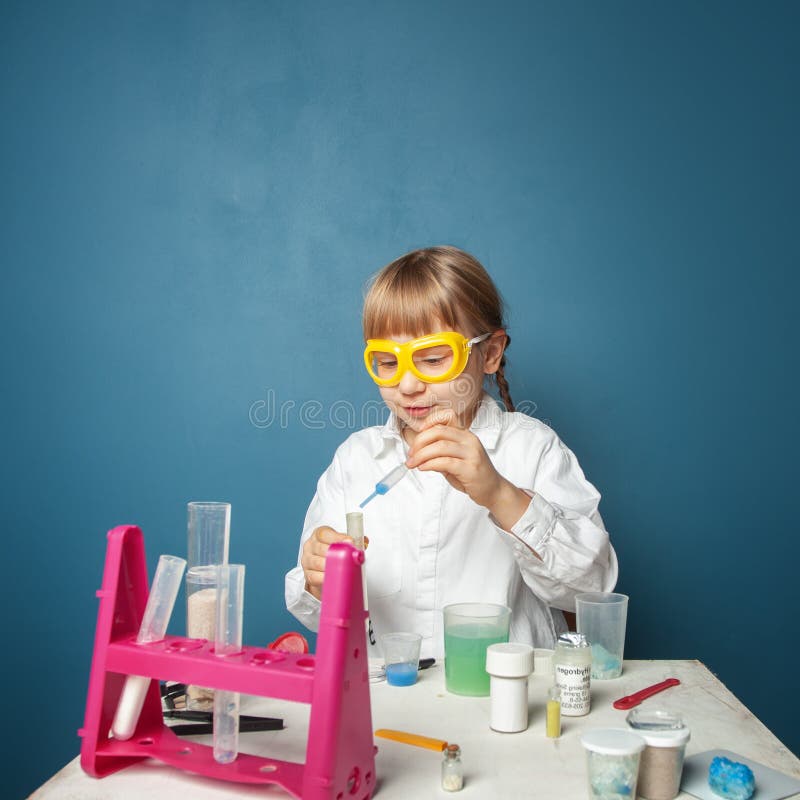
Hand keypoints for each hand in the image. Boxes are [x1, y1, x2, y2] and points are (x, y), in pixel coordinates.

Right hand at [300, 526, 366, 599]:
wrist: (321, 567)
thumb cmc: (332, 551)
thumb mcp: (340, 542)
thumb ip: (352, 540)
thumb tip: (364, 541)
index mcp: (318, 534)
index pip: (324, 534)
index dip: (337, 538)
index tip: (350, 542)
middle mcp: (310, 546)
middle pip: (321, 548)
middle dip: (336, 553)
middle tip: (349, 557)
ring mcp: (307, 561)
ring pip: (318, 563)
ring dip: (331, 566)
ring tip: (343, 567)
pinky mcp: (308, 575)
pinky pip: (315, 577)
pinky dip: (325, 577)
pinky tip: (334, 577)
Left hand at [406, 408, 529, 529]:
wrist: (493, 490)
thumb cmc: (472, 474)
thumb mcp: (454, 459)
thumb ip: (439, 453)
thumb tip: (416, 449)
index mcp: (465, 434)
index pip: (447, 415)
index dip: (430, 421)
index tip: (417, 435)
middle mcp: (470, 440)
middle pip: (439, 431)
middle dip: (419, 442)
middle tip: (410, 454)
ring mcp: (472, 453)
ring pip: (440, 446)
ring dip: (421, 455)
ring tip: (412, 463)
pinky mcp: (470, 468)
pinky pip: (445, 462)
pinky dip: (430, 464)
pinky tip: (423, 468)